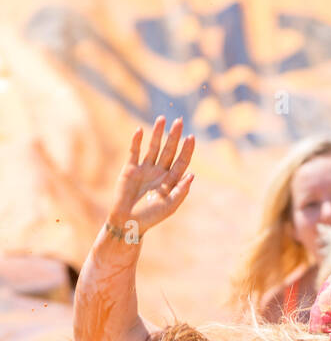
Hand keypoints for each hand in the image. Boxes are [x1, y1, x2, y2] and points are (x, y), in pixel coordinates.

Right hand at [107, 116, 194, 237]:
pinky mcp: (130, 169)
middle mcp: (159, 172)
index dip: (187, 149)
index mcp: (171, 181)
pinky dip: (136, 141)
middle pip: (169, 150)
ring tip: (162, 119)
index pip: (181, 161)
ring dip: (157, 134)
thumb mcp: (169, 206)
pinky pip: (134, 152)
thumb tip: (192, 175)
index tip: (191, 137)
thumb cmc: (151, 217)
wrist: (128, 221)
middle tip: (179, 121)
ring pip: (153, 148)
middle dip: (174, 136)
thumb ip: (181, 191)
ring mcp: (145, 169)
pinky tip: (140, 131)